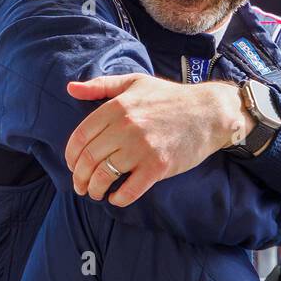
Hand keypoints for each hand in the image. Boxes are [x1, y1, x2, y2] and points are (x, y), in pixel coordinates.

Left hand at [65, 75, 248, 205]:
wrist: (209, 112)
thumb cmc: (169, 97)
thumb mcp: (134, 82)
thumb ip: (100, 86)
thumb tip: (71, 88)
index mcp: (116, 107)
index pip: (80, 137)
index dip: (70, 155)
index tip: (71, 164)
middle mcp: (126, 127)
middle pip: (88, 159)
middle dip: (79, 177)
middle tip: (80, 185)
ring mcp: (142, 148)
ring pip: (104, 176)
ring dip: (94, 189)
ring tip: (95, 193)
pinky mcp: (158, 166)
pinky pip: (130, 190)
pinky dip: (118, 198)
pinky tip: (115, 198)